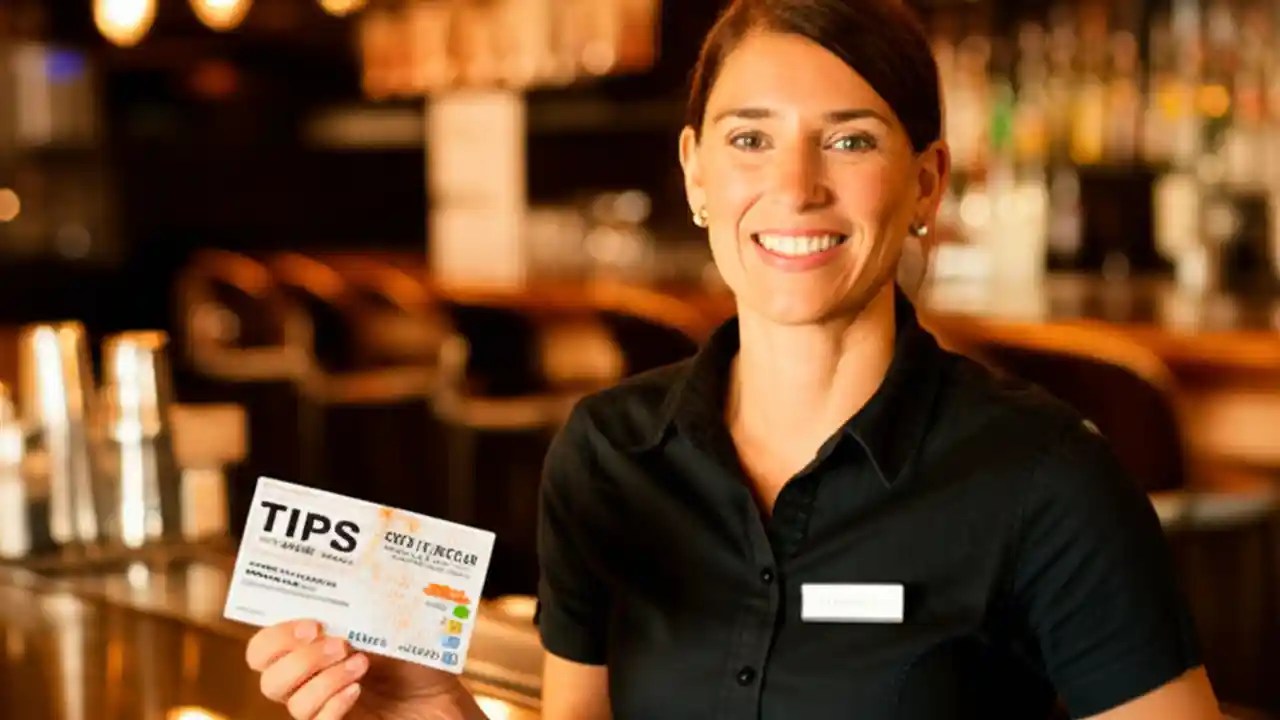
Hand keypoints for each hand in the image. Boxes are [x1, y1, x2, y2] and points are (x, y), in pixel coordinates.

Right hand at [245, 619, 466, 719]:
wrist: (439, 699)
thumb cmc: (414, 658)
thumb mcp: (390, 625)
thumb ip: (365, 606)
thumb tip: (358, 571)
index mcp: (312, 647)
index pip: (265, 646)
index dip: (277, 635)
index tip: (314, 623)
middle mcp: (308, 678)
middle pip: (267, 677)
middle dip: (298, 658)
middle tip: (338, 644)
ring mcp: (320, 705)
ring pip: (292, 702)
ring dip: (325, 679)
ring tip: (362, 664)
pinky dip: (332, 705)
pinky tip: (355, 691)